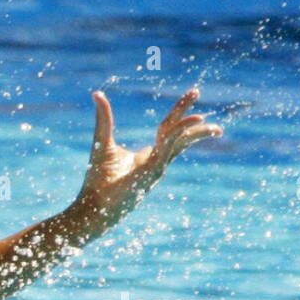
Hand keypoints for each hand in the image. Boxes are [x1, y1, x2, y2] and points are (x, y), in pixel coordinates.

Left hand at [70, 87, 222, 234]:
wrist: (91, 207)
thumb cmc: (97, 181)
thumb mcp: (102, 142)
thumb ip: (104, 118)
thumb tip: (97, 93)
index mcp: (148, 155)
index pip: (170, 129)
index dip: (180, 111)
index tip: (194, 93)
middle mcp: (157, 161)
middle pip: (180, 135)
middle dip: (192, 118)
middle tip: (197, 92)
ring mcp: (156, 169)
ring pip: (179, 144)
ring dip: (191, 130)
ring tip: (208, 122)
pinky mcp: (150, 174)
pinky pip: (165, 152)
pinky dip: (174, 137)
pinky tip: (180, 125)